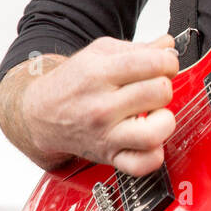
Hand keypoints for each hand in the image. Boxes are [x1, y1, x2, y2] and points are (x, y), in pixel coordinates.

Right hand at [21, 34, 178, 176]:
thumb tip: (169, 46)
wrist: (41, 115)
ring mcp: (105, 135)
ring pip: (155, 132)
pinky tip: (148, 139)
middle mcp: (101, 107)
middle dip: (164, 87)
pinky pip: (143, 164)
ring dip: (164, 120)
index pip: (154, 63)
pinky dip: (154, 154)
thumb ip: (138, 48)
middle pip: (160, 93)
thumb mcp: (99, 54)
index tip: (163, 66)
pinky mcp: (109, 157)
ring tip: (154, 114)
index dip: (168, 62)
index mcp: (98, 74)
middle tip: (152, 89)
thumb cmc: (73, 84)